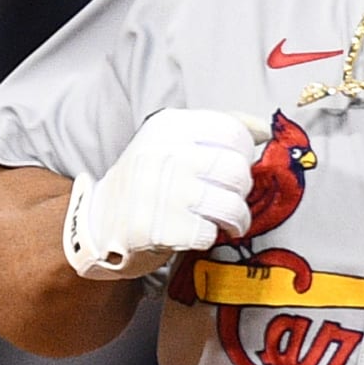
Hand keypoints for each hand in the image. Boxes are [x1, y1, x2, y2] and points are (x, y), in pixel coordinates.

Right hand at [64, 108, 269, 279]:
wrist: (100, 222)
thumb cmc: (146, 183)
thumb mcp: (171, 142)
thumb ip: (217, 130)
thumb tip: (263, 130)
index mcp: (170, 126)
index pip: (232, 132)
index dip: (244, 154)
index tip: (234, 165)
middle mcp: (165, 155)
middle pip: (238, 170)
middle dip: (241, 190)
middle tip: (228, 197)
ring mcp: (163, 192)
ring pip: (231, 204)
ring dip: (236, 219)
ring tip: (225, 221)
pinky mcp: (161, 229)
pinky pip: (210, 234)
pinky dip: (210, 237)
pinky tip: (197, 232)